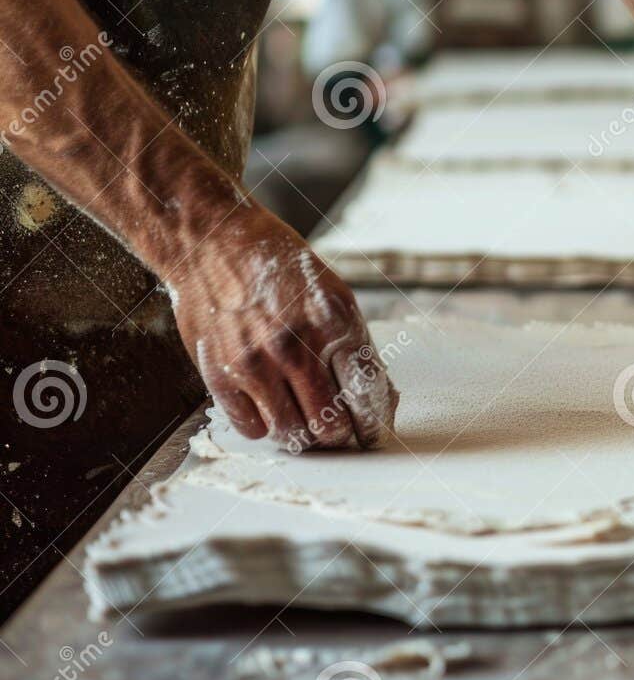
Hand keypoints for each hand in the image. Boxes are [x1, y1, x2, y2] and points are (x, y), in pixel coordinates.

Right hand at [166, 210, 398, 450]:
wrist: (212, 242)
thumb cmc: (278, 268)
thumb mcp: (332, 294)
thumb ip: (352, 343)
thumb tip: (374, 398)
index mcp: (334, 322)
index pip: (366, 392)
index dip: (373, 421)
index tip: (373, 432)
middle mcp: (295, 345)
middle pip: (331, 422)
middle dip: (343, 436)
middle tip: (343, 435)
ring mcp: (255, 363)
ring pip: (293, 433)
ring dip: (306, 438)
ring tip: (309, 429)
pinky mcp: (220, 373)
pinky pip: (252, 428)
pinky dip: (267, 428)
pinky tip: (272, 412)